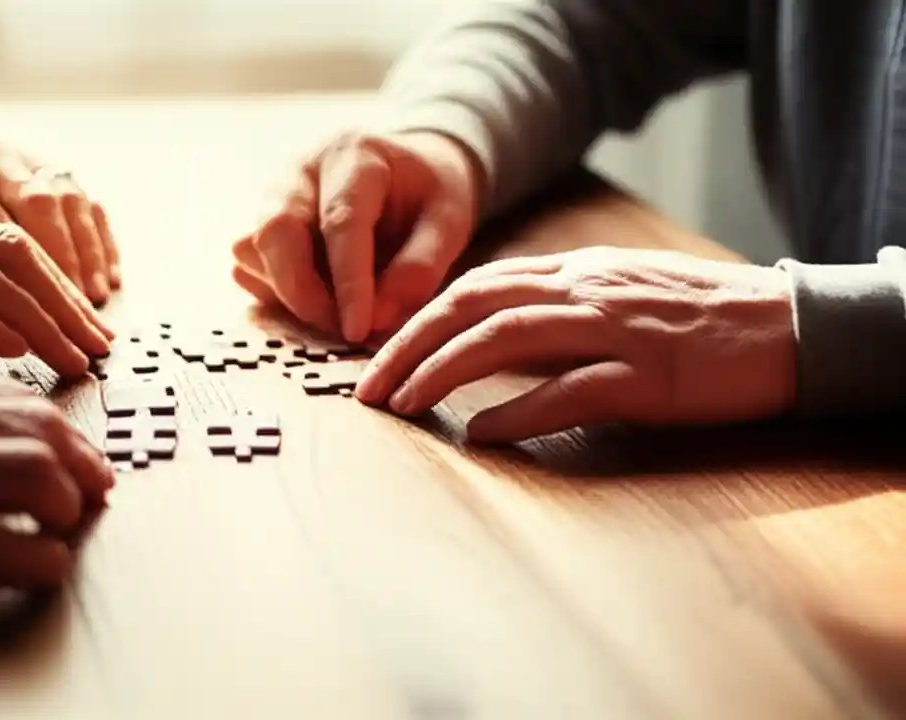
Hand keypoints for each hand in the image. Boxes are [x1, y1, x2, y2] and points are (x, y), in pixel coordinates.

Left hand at [0, 105, 120, 303]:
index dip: (14, 273)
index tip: (30, 320)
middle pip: (39, 209)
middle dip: (63, 270)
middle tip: (77, 322)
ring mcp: (25, 153)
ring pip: (68, 202)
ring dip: (87, 257)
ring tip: (95, 307)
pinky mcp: (46, 161)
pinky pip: (84, 198)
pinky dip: (100, 239)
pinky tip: (109, 278)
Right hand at [0, 349, 112, 588]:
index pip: (20, 398)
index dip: (68, 431)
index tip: (86, 454)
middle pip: (40, 431)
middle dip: (84, 466)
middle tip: (97, 491)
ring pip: (31, 478)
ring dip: (68, 507)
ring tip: (72, 525)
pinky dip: (39, 560)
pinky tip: (48, 564)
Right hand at [232, 130, 481, 341]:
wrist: (407, 171)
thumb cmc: (429, 194)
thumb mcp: (449, 222)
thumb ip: (420, 269)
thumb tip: (378, 320)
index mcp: (354, 156)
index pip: (341, 222)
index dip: (348, 283)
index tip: (359, 329)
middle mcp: (300, 170)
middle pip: (276, 231)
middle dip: (304, 293)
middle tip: (344, 329)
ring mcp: (272, 195)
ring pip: (253, 252)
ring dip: (288, 295)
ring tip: (338, 312)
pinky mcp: (258, 223)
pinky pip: (248, 267)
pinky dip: (276, 293)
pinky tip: (318, 296)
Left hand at [357, 248, 798, 442]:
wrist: (787, 325)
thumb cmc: (697, 316)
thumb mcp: (616, 293)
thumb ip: (554, 306)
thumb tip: (487, 340)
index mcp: (573, 271)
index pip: (473, 286)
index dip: (417, 321)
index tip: (379, 358)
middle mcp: (581, 290)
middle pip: (468, 308)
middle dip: (406, 347)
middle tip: (367, 391)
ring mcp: (612, 330)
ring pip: (501, 340)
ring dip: (439, 373)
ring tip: (401, 407)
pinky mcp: (645, 376)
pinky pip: (565, 391)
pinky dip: (515, 412)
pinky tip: (480, 434)